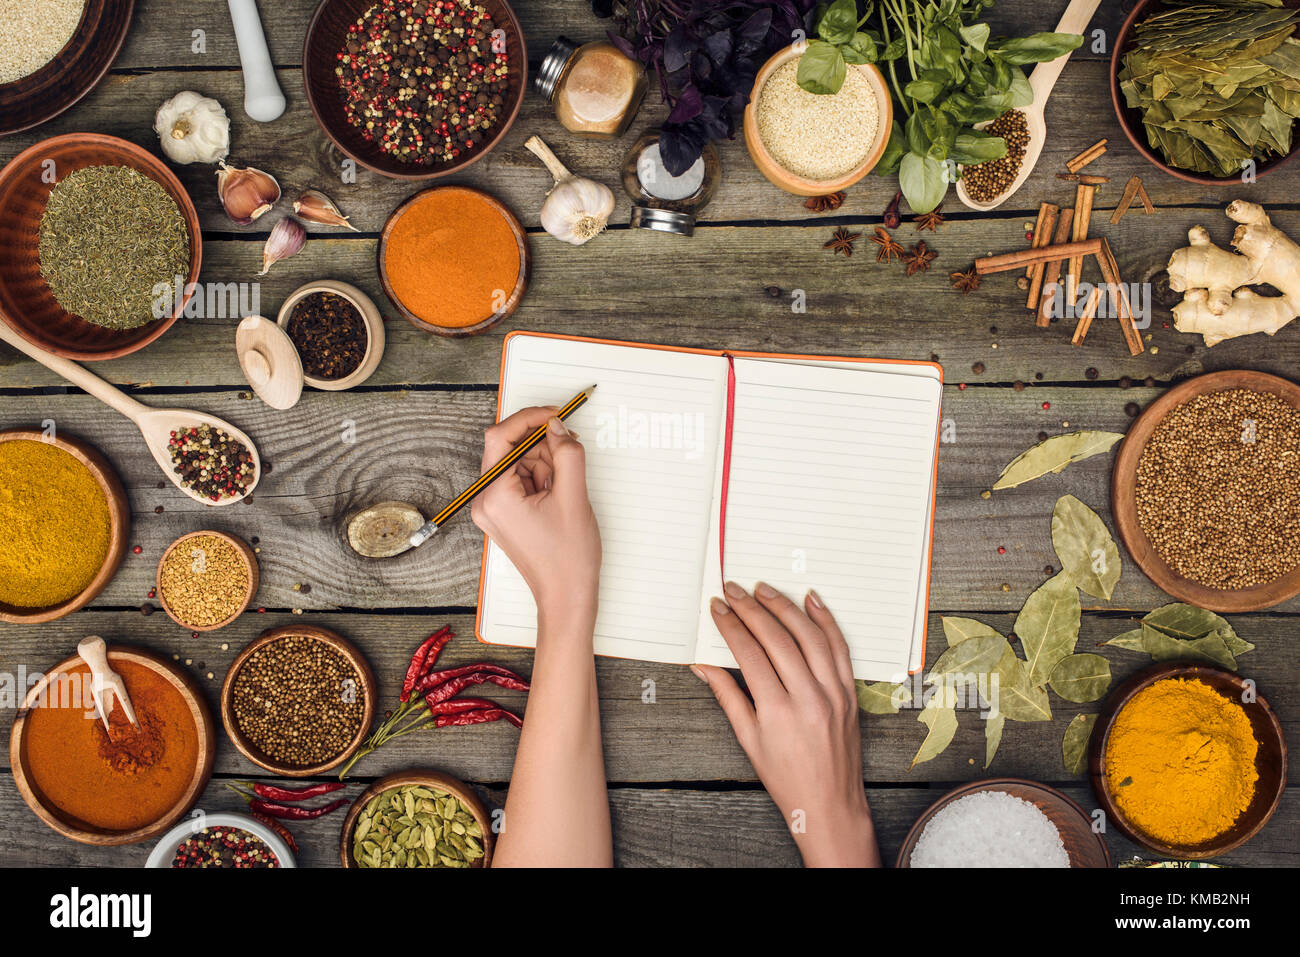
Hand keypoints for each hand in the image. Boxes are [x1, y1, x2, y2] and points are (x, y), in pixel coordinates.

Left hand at [470, 406, 600, 626]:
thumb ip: (567, 453)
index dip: (529, 418)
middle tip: (571, 452)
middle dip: (543, 447)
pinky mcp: (505, 513)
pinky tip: (559, 495)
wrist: (566, 596)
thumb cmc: (568, 559)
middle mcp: (486, 501)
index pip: (500, 437)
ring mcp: (493, 508)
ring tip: (566, 489)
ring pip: (519, 463)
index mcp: (495, 496)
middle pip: (510, 450)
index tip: (554, 414)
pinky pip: (521, 480)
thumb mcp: (574, 497)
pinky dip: (543, 478)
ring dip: (546, 464)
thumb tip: (558, 426)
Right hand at [693, 582, 879, 867]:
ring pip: (810, 636)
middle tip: (734, 590)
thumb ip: (727, 696)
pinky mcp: (850, 693)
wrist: (830, 804)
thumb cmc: (786, 778)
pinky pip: (840, 648)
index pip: (750, 654)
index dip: (731, 626)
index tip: (718, 608)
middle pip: (778, 639)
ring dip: (785, 607)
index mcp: (778, 711)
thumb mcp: (748, 740)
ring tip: (764, 589)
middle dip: (752, 609)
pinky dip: (826, 620)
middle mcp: (809, 698)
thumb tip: (703, 665)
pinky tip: (810, 600)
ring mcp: (834, 693)